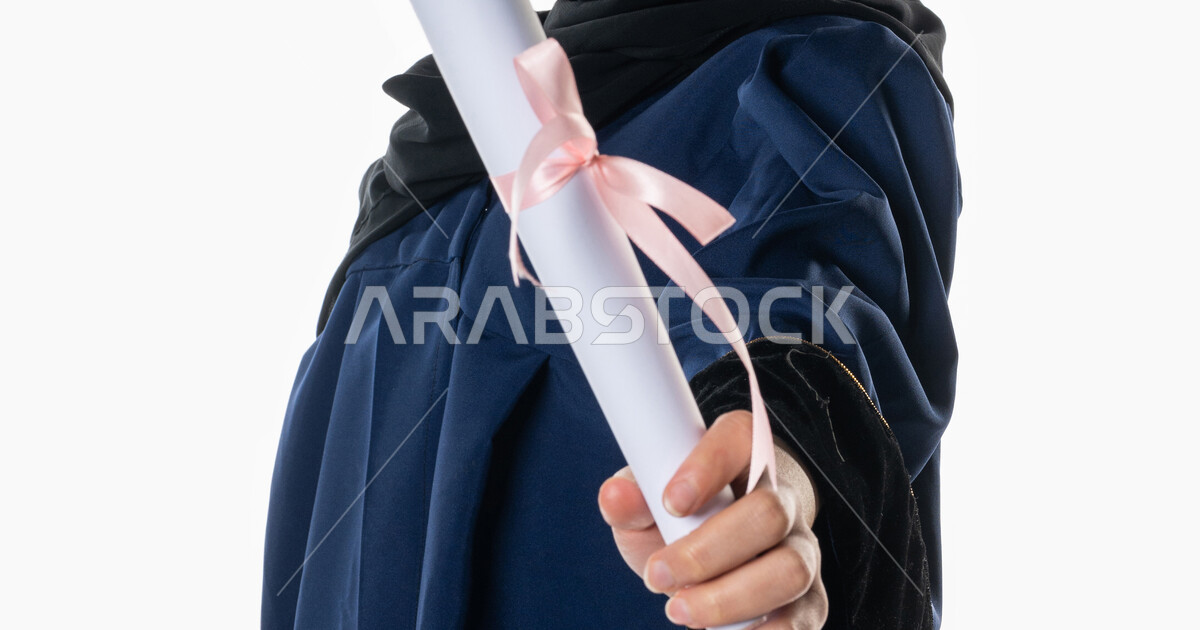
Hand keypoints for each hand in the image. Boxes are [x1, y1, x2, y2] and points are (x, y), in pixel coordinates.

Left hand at [597, 410, 827, 628]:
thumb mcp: (649, 500)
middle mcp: (782, 496)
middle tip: (658, 575)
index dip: (707, 469)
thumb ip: (632, 499)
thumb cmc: (680, 517)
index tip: (670, 503)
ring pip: (790, 569)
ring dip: (730, 598)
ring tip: (679, 611)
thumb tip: (615, 497)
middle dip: (706, 553)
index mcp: (743, 453)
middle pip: (768, 513)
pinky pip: (804, 616)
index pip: (738, 440)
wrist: (715, 552)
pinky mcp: (809, 595)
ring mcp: (801, 546)